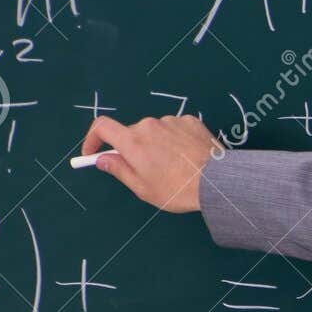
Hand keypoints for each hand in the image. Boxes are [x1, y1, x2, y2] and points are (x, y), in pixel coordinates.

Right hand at [79, 114, 223, 212]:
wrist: (218, 183)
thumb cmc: (178, 190)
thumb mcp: (143, 188)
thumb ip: (119, 170)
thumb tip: (102, 159)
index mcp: (133, 140)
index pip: (102, 126)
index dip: (93, 138)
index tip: (93, 152)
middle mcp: (150, 124)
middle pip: (132, 133)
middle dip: (133, 149)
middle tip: (146, 170)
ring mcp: (171, 121)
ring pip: (155, 132)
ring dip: (157, 145)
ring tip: (174, 167)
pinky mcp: (191, 121)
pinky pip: (175, 129)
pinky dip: (175, 141)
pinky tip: (188, 157)